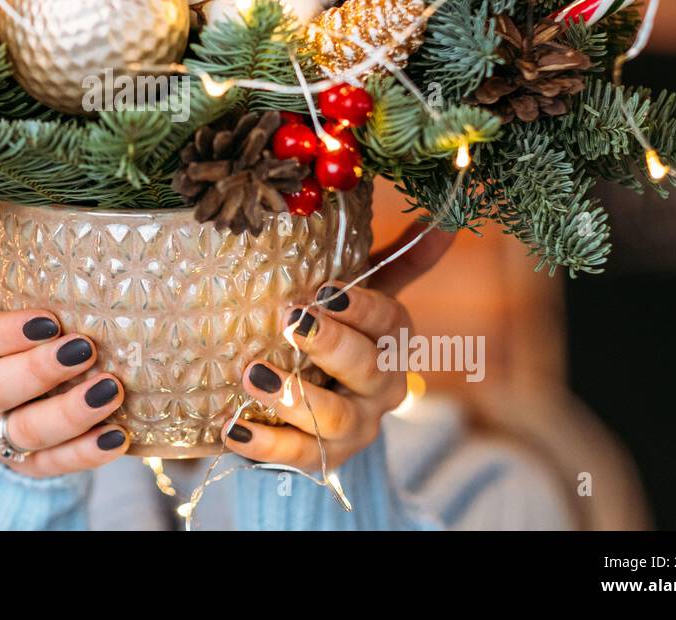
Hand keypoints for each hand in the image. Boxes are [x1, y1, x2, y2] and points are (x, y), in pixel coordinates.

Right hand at [0, 236, 129, 475]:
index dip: (8, 332)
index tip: (50, 320)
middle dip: (42, 370)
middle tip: (86, 349)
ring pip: (28, 432)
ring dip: (72, 414)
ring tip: (112, 390)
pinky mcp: (22, 463)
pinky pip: (52, 465)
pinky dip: (86, 454)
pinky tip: (119, 436)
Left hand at [223, 222, 453, 470]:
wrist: (328, 404)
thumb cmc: (344, 332)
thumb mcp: (367, 294)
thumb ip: (401, 260)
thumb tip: (443, 217)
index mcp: (394, 341)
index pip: (387, 322)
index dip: (361, 308)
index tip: (327, 291)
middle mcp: (384, 387)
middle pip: (365, 368)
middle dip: (329, 344)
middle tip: (289, 321)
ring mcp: (356, 427)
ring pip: (334, 418)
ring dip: (293, 396)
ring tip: (252, 374)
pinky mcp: (324, 458)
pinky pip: (298, 457)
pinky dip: (265, 446)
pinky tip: (233, 429)